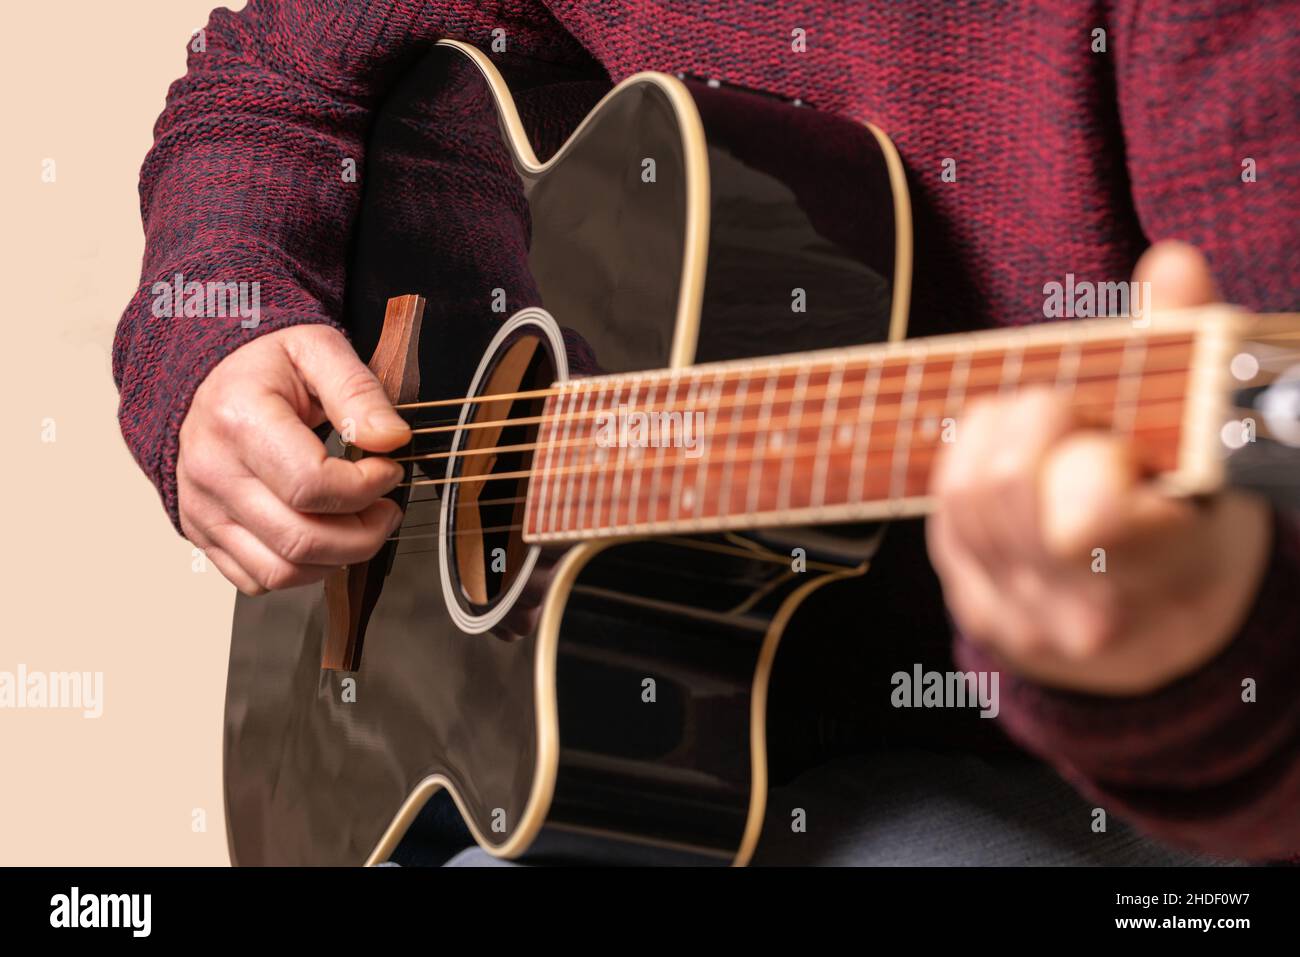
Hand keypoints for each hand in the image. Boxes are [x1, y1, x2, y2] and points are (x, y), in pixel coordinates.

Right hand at [178, 324, 410, 594]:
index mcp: (238, 420)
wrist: (208, 378)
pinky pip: (257, 580)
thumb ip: (358, 392)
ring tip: (361, 526)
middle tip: (387, 509)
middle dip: (364, 534)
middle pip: (300, 539)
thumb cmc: (265, 366)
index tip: (389, 470)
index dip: (366, 488)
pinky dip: (302, 571)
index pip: (312, 485)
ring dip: (337, 559)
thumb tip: (392, 439)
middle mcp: (212, 472)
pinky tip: (324, 538)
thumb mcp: (317, 351)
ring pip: (281, 572)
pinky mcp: (202, 534)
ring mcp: (202, 509)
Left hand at [926, 241, 1271, 694]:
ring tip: (1048, 434)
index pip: (1088, 511)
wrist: (1167, 634)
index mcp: (1157, 575)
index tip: (1121, 445)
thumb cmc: (1195, 526)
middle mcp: (1080, 612)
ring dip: (997, 436)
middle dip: (1039, 419)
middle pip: (1007, 480)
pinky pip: (943, 514)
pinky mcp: (976, 613)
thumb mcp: (1211, 450)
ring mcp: (1019, 619)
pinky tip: (1014, 466)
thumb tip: (1169, 263)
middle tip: (1081, 419)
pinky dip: (970, 468)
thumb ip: (1187, 351)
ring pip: (962, 489)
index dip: (1093, 452)